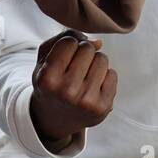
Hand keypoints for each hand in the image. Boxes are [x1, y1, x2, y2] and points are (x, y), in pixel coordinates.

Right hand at [29, 30, 117, 149]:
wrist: (55, 118)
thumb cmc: (51, 82)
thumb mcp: (44, 60)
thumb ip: (63, 39)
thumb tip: (98, 42)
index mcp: (47, 79)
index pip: (69, 42)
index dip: (68, 45)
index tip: (64, 56)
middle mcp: (66, 91)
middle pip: (87, 48)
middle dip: (83, 52)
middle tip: (75, 66)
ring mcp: (86, 100)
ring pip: (102, 59)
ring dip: (95, 62)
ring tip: (84, 75)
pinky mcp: (103, 106)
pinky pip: (112, 74)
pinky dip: (105, 76)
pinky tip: (93, 86)